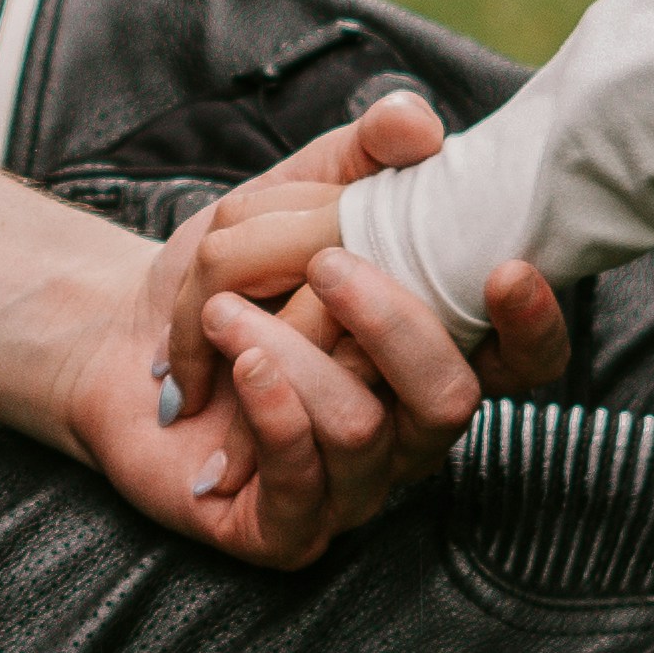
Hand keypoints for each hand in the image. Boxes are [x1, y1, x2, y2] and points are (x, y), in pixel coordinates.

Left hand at [101, 96, 572, 562]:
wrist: (118, 341)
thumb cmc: (220, 279)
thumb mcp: (285, 201)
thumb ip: (357, 159)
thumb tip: (418, 124)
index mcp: (432, 353)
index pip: (526, 362)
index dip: (536, 326)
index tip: (507, 266)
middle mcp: (407, 427)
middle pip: (451, 397)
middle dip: (391, 323)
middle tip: (320, 263)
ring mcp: (352, 486)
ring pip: (365, 430)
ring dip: (291, 353)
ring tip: (218, 310)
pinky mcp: (283, 528)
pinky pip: (302, 481)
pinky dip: (269, 411)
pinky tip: (229, 367)